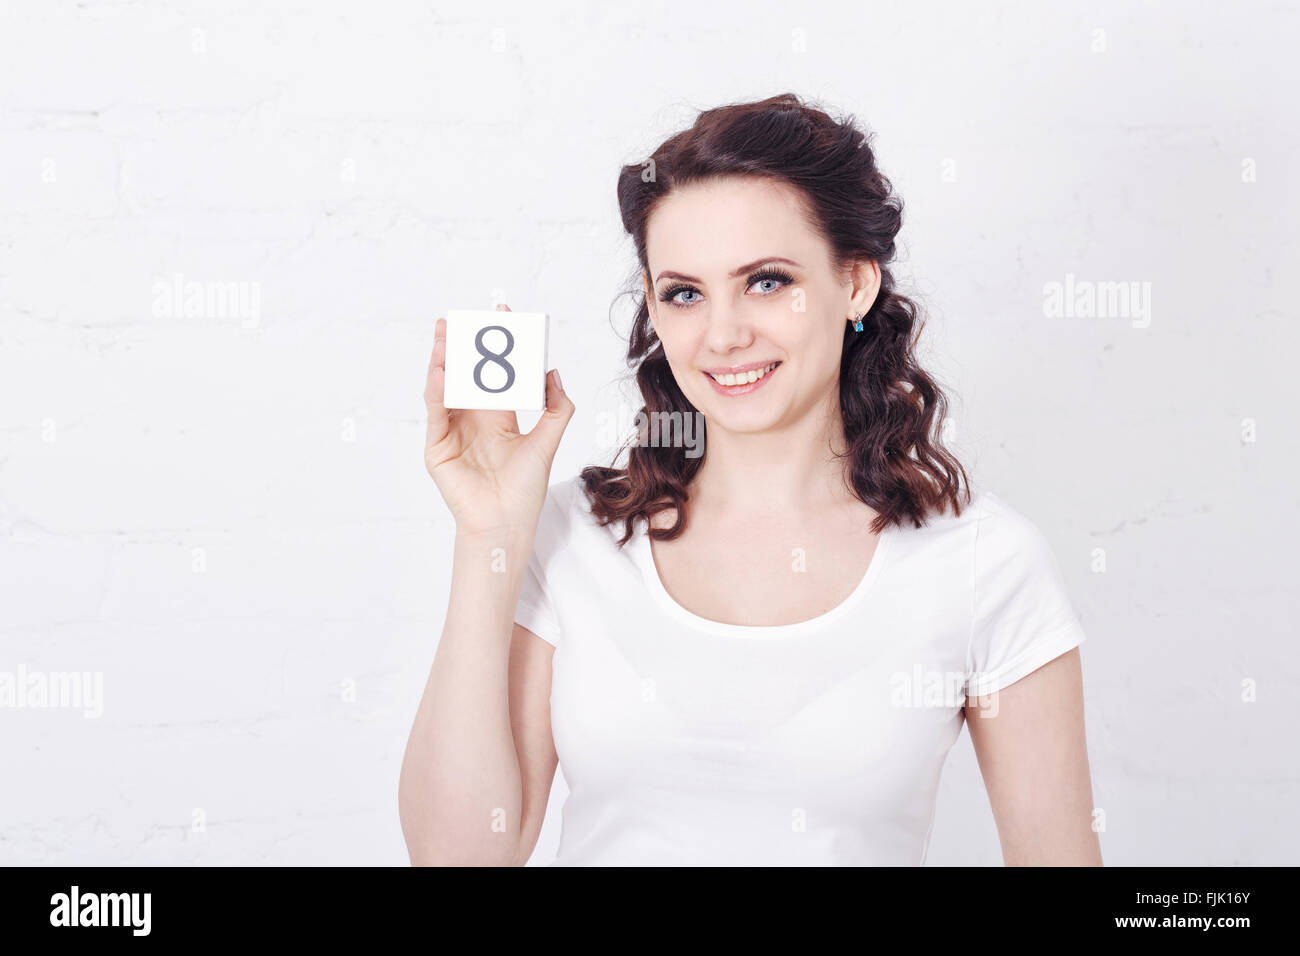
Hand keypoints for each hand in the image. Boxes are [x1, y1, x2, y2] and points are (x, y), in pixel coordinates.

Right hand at [423, 304, 574, 536]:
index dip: (497, 345)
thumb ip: (556, 407)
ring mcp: (452, 431)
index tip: (502, 315)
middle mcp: (472, 420)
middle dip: (461, 345)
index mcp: (497, 416)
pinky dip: (436, 391)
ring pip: (445, 388)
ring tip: (446, 336)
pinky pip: (436, 413)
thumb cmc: (525, 490)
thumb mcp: (548, 441)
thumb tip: (553, 370)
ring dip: (444, 361)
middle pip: (464, 375)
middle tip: (459, 318)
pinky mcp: (437, 446)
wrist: (506, 523)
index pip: (494, 372)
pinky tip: (441, 371)